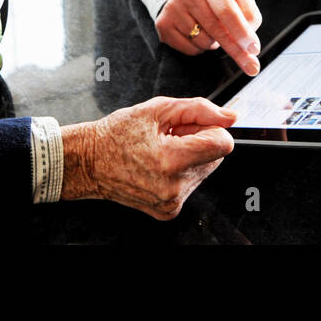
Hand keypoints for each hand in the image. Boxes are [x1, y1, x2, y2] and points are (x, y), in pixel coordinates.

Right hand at [60, 97, 235, 219]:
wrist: (89, 162)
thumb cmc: (117, 134)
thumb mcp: (157, 109)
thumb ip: (198, 109)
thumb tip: (230, 116)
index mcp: (171, 160)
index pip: (223, 144)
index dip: (213, 128)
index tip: (195, 124)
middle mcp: (174, 187)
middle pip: (215, 158)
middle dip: (199, 141)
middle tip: (171, 136)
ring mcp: (171, 202)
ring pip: (204, 171)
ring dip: (190, 157)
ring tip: (161, 150)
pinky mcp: (169, 211)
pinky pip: (190, 186)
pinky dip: (181, 173)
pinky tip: (159, 165)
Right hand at [155, 0, 262, 74]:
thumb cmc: (217, 1)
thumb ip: (249, 14)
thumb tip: (249, 40)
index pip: (227, 10)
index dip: (242, 31)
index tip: (254, 48)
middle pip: (216, 29)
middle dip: (236, 50)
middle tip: (252, 67)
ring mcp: (172, 8)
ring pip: (204, 42)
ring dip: (215, 45)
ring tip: (211, 32)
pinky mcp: (163, 24)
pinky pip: (190, 49)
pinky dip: (200, 49)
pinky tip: (197, 36)